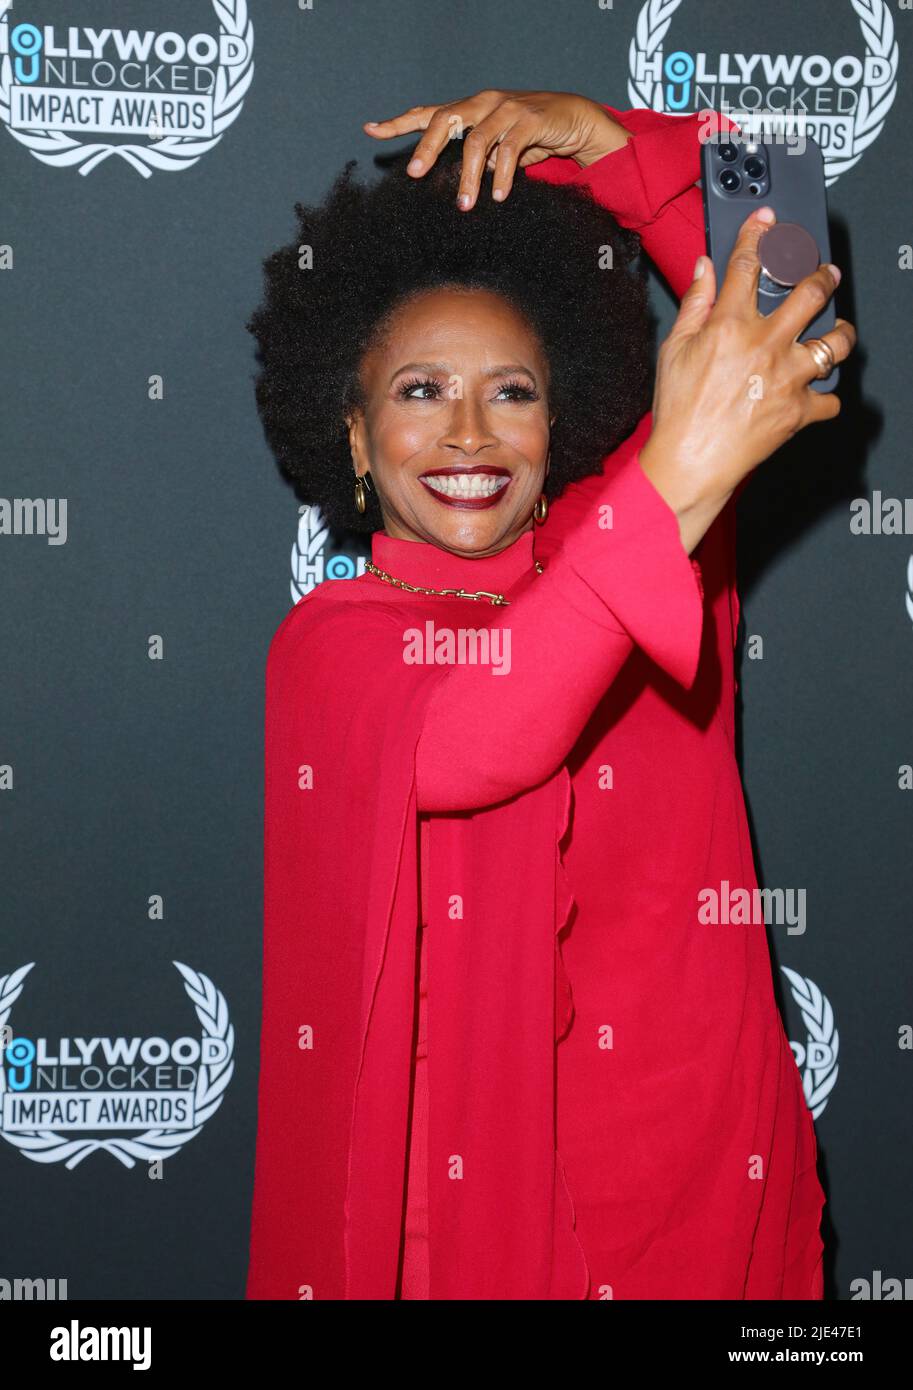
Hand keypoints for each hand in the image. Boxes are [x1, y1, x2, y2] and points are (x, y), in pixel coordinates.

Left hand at [363, 90, 630, 208]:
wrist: (573, 120)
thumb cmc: (530, 136)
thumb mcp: (495, 148)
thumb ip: (472, 158)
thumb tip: (448, 183)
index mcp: (469, 110)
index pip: (428, 114)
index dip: (399, 122)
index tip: (371, 131)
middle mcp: (483, 103)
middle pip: (446, 120)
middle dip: (428, 148)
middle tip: (415, 174)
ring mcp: (506, 108)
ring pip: (477, 140)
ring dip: (469, 176)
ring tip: (464, 205)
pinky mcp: (531, 119)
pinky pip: (510, 149)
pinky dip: (503, 175)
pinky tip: (499, 196)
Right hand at [639, 206, 855, 549]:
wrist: (688, 463)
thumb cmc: (678, 413)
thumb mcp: (673, 350)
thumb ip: (694, 305)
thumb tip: (704, 269)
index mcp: (730, 325)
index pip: (749, 264)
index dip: (759, 235)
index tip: (767, 221)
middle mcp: (765, 344)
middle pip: (810, 292)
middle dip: (823, 276)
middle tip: (825, 274)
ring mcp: (787, 377)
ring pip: (835, 343)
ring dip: (839, 335)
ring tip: (836, 334)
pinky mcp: (799, 410)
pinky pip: (830, 400)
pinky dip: (825, 398)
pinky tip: (815, 394)